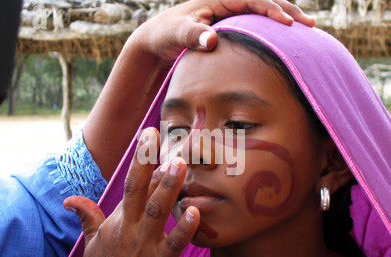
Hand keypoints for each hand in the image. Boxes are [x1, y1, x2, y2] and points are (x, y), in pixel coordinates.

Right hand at [64, 128, 199, 256]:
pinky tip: (194, 211)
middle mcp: (130, 230)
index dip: (142, 161)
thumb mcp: (91, 244)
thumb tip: (69, 199)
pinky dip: (184, 228)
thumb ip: (87, 217)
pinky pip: (175, 244)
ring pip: (158, 212)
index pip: (131, 186)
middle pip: (138, 192)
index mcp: (117, 222)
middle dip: (148, 164)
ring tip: (180, 165)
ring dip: (168, 188)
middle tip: (160, 139)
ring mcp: (146, 246)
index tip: (150, 137)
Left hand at [130, 0, 315, 63]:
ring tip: (307, 30)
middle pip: (264, 0)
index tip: (288, 23)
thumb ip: (192, 35)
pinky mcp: (230, 24)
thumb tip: (212, 39)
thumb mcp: (175, 34)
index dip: (271, 9)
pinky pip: (256, 22)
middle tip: (310, 25)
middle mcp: (226, 2)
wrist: (158, 40)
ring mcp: (229, 13)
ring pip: (263, 10)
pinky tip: (285, 38)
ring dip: (285, 17)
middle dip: (288, 10)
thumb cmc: (165, 34)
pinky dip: (272, 28)